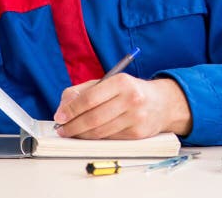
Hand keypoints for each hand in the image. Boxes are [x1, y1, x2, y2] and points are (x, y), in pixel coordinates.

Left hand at [53, 74, 191, 139]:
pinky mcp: (138, 134)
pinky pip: (110, 138)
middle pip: (94, 118)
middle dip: (73, 126)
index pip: (90, 98)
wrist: (162, 103)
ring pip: (101, 132)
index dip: (72, 109)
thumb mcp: (109, 82)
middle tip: (62, 129)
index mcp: (121, 82)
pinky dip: (96, 138)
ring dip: (82, 135)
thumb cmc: (130, 91)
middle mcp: (131, 99)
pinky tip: (88, 135)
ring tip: (72, 133)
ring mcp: (136, 118)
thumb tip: (63, 108)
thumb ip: (84, 91)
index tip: (60, 116)